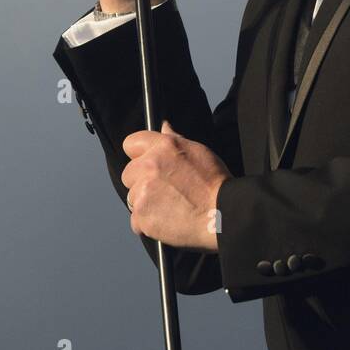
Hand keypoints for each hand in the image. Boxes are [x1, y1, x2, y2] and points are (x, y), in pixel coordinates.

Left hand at [121, 120, 229, 251]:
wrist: (221, 215)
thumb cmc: (214, 183)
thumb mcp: (198, 151)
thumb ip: (174, 138)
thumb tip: (163, 125)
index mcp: (163, 147)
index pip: (131, 143)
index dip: (138, 155)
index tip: (144, 164)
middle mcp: (149, 166)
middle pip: (128, 174)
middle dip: (141, 182)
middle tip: (164, 190)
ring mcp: (143, 191)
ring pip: (132, 198)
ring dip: (145, 204)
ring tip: (169, 207)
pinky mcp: (141, 215)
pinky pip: (136, 221)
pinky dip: (147, 224)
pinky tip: (166, 221)